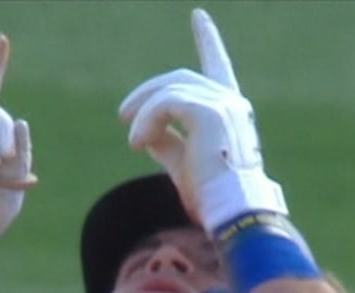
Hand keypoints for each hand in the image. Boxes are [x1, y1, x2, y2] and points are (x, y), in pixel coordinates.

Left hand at [118, 9, 285, 233]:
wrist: (229, 211)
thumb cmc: (210, 197)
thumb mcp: (182, 165)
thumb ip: (167, 144)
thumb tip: (144, 134)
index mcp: (229, 112)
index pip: (217, 67)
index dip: (208, 40)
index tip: (198, 16)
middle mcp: (231, 102)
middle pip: (179, 79)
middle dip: (146, 94)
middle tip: (123, 116)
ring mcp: (223, 104)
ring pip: (169, 92)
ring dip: (143, 114)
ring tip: (134, 143)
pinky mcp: (209, 111)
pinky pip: (166, 104)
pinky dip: (147, 122)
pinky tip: (138, 144)